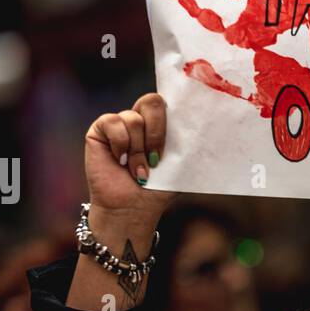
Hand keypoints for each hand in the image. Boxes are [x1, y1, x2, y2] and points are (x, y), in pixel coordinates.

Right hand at [68, 93, 173, 310]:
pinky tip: (121, 161)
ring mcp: (119, 123)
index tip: (176, 134)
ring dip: (139, 149)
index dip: (172, 112)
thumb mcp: (179, 166)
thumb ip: (188, 144)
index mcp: (160, 125)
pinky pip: (113, 122)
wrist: (132, 208)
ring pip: (133, 118)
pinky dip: (121, 145)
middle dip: (158, 132)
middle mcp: (139, 120)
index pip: (168, 103)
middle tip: (157, 158)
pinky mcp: (100, 130)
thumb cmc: (156, 190)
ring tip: (138, 171)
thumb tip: (208, 130)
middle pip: (152, 102)